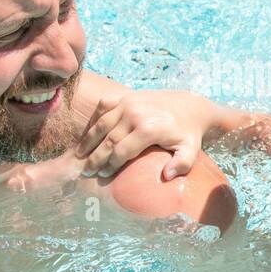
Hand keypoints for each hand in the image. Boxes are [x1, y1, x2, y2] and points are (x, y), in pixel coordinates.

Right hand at [75, 90, 211, 180]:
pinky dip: (93, 119)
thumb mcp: (190, 150)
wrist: (190, 105)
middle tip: (86, 171)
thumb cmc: (188, 133)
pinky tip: (88, 133)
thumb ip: (182, 164)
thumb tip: (166, 176)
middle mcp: (135, 114)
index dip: (109, 165)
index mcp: (148, 129)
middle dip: (95, 158)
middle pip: (107, 140)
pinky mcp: (125, 95)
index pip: (121, 152)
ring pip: (101, 124)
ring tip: (80, 156)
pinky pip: (103, 106)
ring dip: (88, 140)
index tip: (103, 176)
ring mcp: (128, 102)